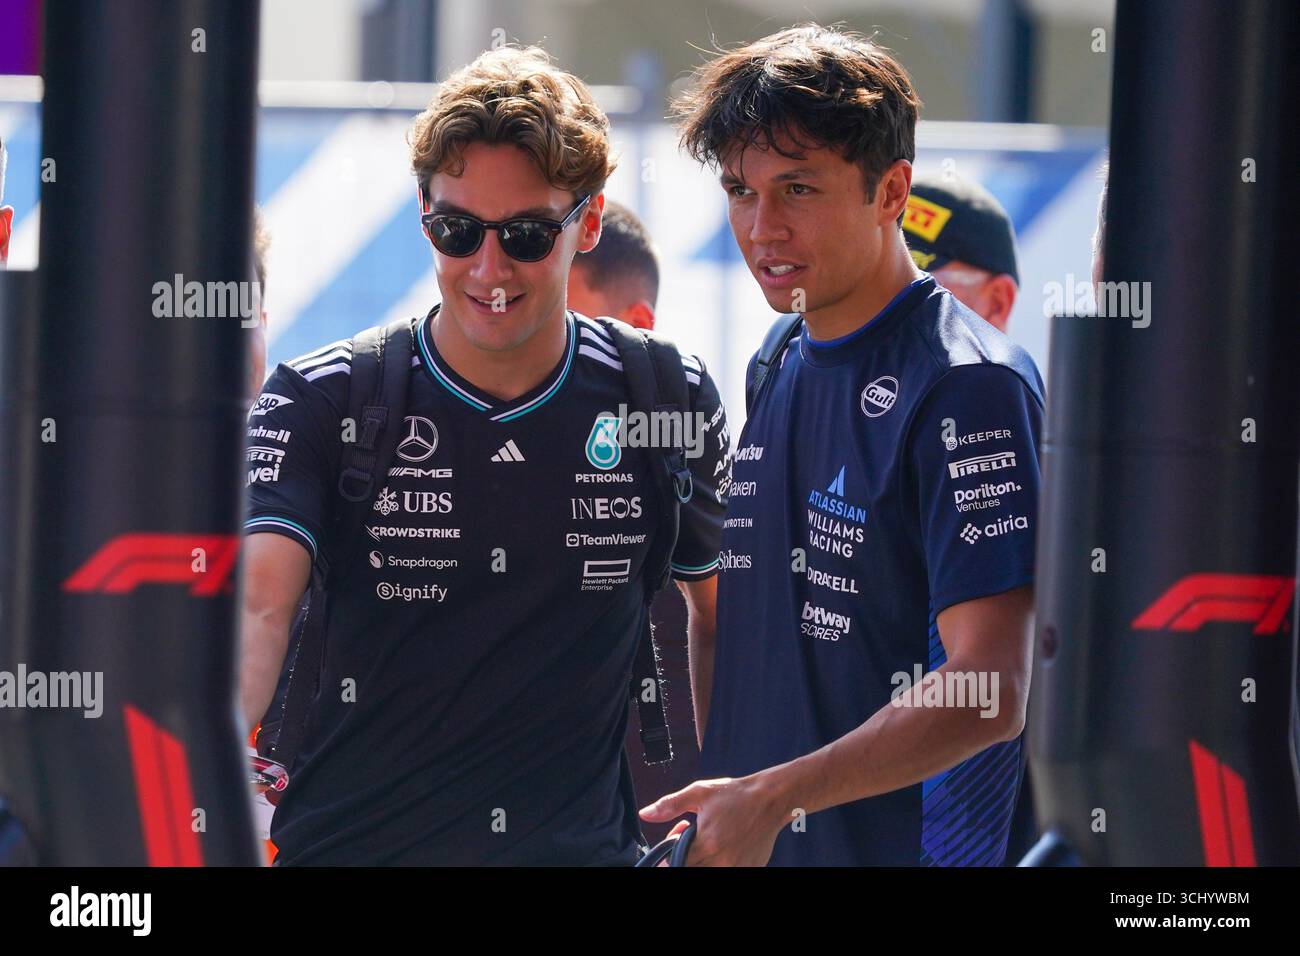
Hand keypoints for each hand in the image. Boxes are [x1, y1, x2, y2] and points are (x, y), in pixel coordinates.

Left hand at [640, 774, 787, 866]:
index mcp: (707, 844)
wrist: (772, 798)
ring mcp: (738, 867)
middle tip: (695, 835)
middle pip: (692, 868)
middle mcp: (722, 861)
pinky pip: (729, 870)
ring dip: (705, 860)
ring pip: (710, 871)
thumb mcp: (699, 792)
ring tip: (710, 841)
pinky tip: (726, 845)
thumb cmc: (735, 794)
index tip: (679, 836)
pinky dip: (723, 861)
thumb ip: (670, 805)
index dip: (673, 852)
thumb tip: (645, 814)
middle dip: (688, 855)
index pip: (677, 862)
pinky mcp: (750, 869)